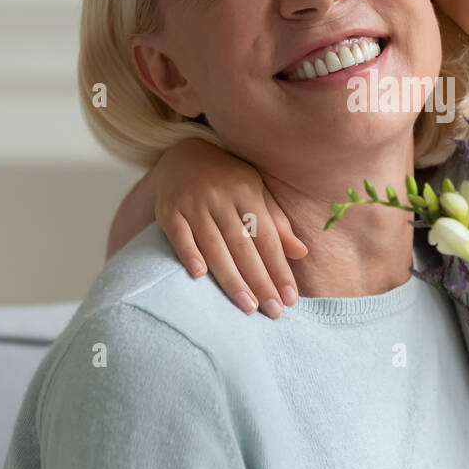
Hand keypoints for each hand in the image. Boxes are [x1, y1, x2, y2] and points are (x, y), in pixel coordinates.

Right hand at [153, 138, 306, 318]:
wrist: (182, 156)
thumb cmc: (228, 181)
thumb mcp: (256, 192)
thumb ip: (277, 223)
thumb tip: (300, 253)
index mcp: (247, 191)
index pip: (267, 237)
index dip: (279, 269)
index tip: (289, 298)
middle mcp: (220, 196)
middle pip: (243, 246)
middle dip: (260, 281)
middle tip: (273, 311)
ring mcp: (193, 202)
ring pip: (214, 245)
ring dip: (231, 279)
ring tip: (247, 306)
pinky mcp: (168, 210)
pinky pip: (179, 235)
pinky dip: (190, 254)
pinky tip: (200, 276)